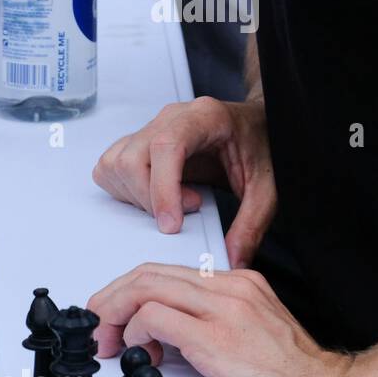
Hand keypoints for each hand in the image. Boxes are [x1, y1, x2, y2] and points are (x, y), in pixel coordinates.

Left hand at [88, 263, 357, 376]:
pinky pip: (155, 317)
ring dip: (114, 314)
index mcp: (237, 285)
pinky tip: (141, 352)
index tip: (113, 316)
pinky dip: (135, 332)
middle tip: (99, 327)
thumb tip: (161, 335)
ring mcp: (224, 310)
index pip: (165, 273)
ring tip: (111, 341)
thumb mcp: (246, 337)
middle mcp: (230, 289)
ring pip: (145, 287)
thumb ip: (209, 325)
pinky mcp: (216, 338)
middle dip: (110, 299)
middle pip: (148, 274)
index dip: (127, 292)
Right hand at [92, 97, 275, 267]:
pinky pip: (110, 166)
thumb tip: (234, 259)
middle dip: (150, 199)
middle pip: (132, 160)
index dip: (162, 188)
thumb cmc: (259, 145)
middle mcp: (170, 118)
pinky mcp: (136, 141)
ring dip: (136, 195)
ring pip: (115, 164)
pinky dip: (124, 189)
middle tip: (186, 210)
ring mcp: (150, 128)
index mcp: (203, 117)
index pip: (166, 147)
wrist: (255, 127)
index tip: (172, 223)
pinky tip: (153, 195)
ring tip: (173, 201)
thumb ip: (252, 223)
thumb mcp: (267, 187)